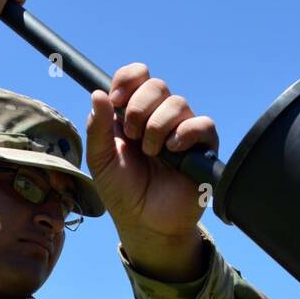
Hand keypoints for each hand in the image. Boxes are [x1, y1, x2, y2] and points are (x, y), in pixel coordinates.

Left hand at [85, 63, 218, 255]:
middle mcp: (158, 117)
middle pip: (157, 85)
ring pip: (178, 103)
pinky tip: (172, 150)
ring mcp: (181, 130)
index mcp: (132, 114)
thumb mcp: (100, 160)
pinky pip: (202, 124)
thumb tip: (97, 93)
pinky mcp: (202, 147)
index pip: (136, 76)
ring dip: (158, 126)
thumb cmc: (122, 192)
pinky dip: (185, 133)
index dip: (127, 80)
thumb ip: (97, 128)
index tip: (116, 101)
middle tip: (132, 136)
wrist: (145, 222)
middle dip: (139, 108)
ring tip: (151, 152)